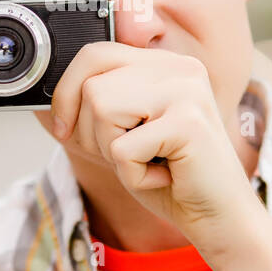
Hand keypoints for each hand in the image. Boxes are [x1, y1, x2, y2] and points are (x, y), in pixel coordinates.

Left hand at [49, 42, 255, 240]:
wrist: (220, 217)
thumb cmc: (171, 178)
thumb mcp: (126, 132)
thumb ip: (102, 102)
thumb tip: (51, 96)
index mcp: (164, 64)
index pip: (95, 53)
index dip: (67, 91)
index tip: (65, 128)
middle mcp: (179, 68)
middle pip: (92, 86)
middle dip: (92, 132)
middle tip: (129, 154)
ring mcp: (187, 91)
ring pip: (102, 110)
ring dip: (113, 152)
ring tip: (150, 161)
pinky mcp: (189, 123)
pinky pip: (122, 149)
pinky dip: (133, 175)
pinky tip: (164, 176)